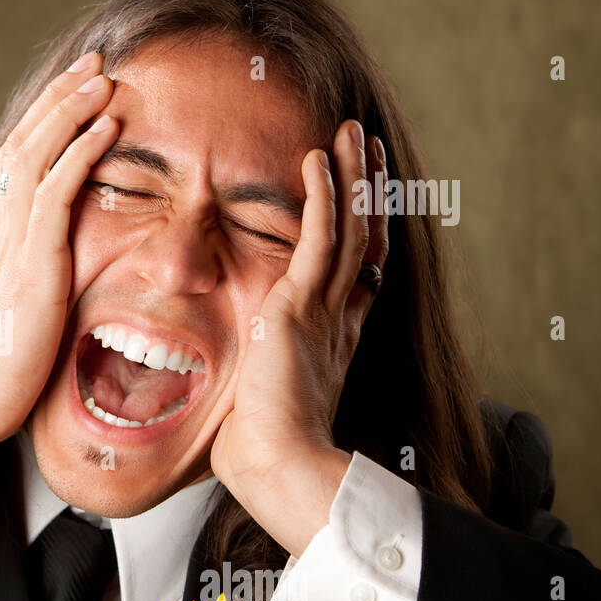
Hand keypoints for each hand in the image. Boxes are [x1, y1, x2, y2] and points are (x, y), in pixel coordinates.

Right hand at [0, 51, 119, 476]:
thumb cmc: (0, 364)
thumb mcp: (24, 305)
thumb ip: (40, 272)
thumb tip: (64, 263)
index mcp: (1, 237)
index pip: (21, 159)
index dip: (48, 118)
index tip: (79, 88)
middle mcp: (2, 229)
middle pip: (25, 140)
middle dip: (60, 96)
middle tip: (95, 61)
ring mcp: (13, 244)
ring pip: (37, 154)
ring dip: (71, 109)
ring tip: (104, 76)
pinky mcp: (31, 265)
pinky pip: (55, 194)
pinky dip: (81, 153)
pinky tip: (106, 126)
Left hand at [209, 120, 389, 555]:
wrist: (279, 465)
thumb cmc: (261, 446)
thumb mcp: (263, 395)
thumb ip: (258, 371)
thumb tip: (235, 374)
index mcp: (333, 337)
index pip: (354, 269)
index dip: (360, 228)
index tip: (361, 197)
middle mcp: (339, 317)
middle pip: (361, 237)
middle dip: (365, 189)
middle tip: (364, 147)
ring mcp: (325, 310)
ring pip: (349, 227)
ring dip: (351, 177)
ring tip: (350, 134)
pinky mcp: (301, 307)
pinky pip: (319, 239)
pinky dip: (323, 197)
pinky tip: (319, 159)